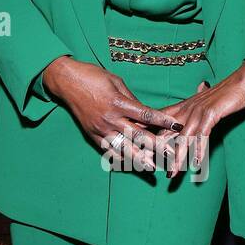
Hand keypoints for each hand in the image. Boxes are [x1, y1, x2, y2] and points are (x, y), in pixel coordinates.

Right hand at [41, 55, 182, 170]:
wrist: (66, 81)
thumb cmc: (93, 76)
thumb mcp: (117, 82)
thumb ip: (132, 99)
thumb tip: (145, 113)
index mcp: (119, 103)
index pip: (147, 115)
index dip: (164, 121)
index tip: (178, 126)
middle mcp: (111, 119)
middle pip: (138, 136)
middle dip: (156, 146)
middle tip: (172, 154)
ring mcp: (101, 129)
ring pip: (123, 148)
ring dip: (139, 159)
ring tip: (152, 167)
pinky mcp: (93, 135)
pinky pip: (108, 150)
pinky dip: (119, 158)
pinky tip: (129, 165)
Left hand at [152, 58, 244, 177]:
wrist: (243, 81)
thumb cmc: (224, 93)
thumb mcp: (203, 103)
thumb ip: (192, 108)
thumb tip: (183, 109)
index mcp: (181, 109)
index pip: (158, 125)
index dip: (147, 138)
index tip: (137, 154)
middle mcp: (185, 111)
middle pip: (166, 135)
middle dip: (157, 153)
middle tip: (148, 170)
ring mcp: (197, 113)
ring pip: (183, 139)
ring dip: (177, 159)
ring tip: (172, 174)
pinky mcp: (211, 115)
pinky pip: (202, 136)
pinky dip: (198, 151)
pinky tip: (196, 164)